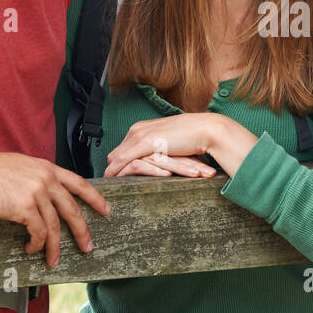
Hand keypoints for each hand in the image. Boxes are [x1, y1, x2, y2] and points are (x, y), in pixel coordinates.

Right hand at [0, 149, 110, 268]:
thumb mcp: (20, 166)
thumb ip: (36, 177)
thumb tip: (44, 193)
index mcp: (46, 168)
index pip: (79, 183)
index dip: (95, 198)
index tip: (106, 209)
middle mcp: (46, 179)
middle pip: (72, 209)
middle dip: (82, 231)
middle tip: (88, 246)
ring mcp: (36, 193)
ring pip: (55, 226)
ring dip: (55, 247)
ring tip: (54, 260)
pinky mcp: (23, 208)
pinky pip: (38, 232)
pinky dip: (37, 244)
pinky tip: (31, 249)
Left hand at [103, 114, 222, 178]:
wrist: (206, 129)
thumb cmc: (194, 139)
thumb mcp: (171, 146)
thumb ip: (160, 151)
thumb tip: (158, 164)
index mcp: (144, 128)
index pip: (123, 148)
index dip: (119, 163)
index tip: (118, 175)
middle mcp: (138, 129)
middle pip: (115, 153)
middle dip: (111, 169)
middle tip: (108, 183)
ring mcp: (141, 135)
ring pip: (116, 158)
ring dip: (111, 172)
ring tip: (107, 184)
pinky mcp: (145, 143)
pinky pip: (124, 160)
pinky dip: (116, 171)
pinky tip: (111, 179)